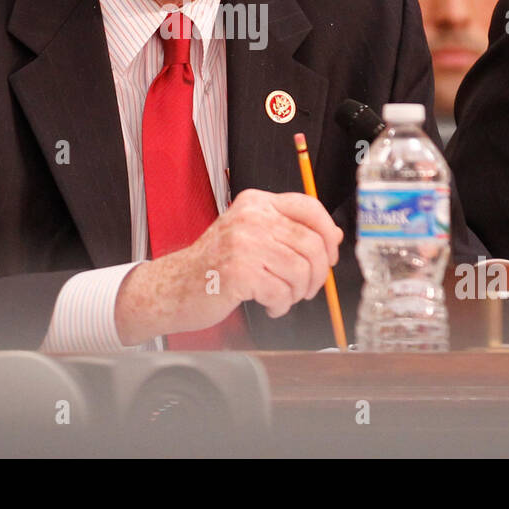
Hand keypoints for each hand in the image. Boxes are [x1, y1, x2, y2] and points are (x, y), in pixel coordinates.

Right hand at [114, 189, 341, 344]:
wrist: (174, 286)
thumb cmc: (214, 264)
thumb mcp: (250, 234)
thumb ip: (288, 230)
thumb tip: (334, 236)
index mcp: (256, 203)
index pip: (309, 207)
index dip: (328, 233)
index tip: (331, 254)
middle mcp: (251, 218)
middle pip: (312, 243)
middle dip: (318, 274)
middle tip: (308, 288)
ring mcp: (244, 244)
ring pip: (300, 271)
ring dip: (297, 292)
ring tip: (282, 296)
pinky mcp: (239, 273)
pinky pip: (281, 293)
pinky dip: (280, 306)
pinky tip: (268, 304)